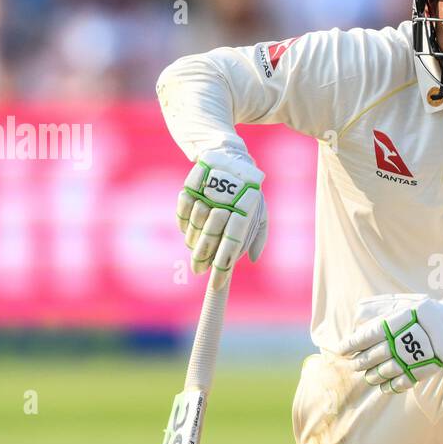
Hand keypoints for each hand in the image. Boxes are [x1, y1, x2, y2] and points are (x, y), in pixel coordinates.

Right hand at [177, 149, 267, 287]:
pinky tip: (188, 228)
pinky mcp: (193, 186)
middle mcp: (225, 204)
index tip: (216, 285)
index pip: (232, 245)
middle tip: (199, 270)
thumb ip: (258, 236)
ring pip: (194, 226)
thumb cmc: (247, 193)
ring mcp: (208, 195)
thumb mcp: (260, 211)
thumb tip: (252, 258)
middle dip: (203, 259)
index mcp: (245, 212)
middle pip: (210, 239)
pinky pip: (183, 210)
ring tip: (195, 247)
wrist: (230, 158)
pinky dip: (184, 222)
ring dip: (193, 240)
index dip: (222, 268)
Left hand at [337, 297, 442, 392]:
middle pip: (380, 352)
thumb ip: (378, 308)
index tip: (341, 349)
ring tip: (368, 376)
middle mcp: (413, 333)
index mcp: (404, 315)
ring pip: (391, 368)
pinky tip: (385, 387)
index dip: (354, 342)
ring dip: (376, 375)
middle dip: (363, 361)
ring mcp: (423, 351)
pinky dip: (394, 385)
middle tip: (354, 365)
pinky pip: (408, 379)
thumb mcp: (402, 302)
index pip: (373, 332)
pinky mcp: (432, 365)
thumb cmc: (422, 311)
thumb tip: (356, 320)